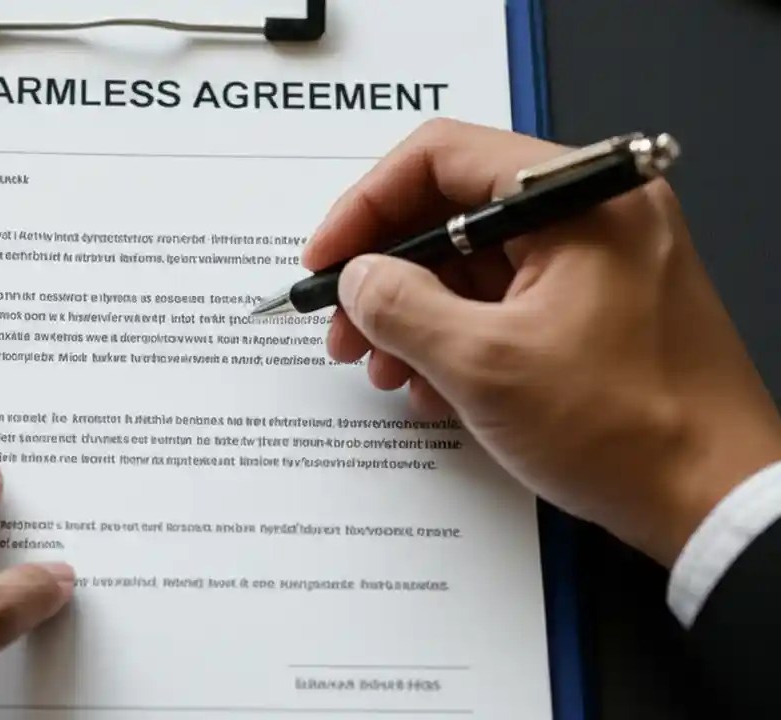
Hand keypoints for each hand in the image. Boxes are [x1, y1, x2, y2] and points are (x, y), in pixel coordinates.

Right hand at [305, 119, 780, 566]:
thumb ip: (402, 308)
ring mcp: (596, 260)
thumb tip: (356, 278)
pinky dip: (457, 335)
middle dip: (387, 273)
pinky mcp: (594, 306)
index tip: (326, 258)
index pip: (443, 157)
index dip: (366, 205)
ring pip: (473, 262)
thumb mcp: (486, 366)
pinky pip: (504, 300)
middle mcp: (592, 213)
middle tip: (345, 327)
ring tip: (384, 368)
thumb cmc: (625, 427)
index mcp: (580, 197)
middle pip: (453, 211)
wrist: (715, 501)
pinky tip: (432, 387)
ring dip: (414, 313)